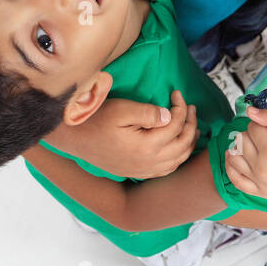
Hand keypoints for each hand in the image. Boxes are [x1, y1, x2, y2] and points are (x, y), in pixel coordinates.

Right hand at [56, 91, 196, 179]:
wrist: (74, 138)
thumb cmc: (96, 120)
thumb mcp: (121, 109)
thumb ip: (148, 112)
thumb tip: (169, 115)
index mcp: (146, 146)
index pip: (175, 125)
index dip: (181, 107)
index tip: (177, 93)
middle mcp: (148, 163)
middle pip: (182, 145)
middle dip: (191, 124)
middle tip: (190, 107)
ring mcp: (142, 170)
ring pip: (177, 160)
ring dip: (188, 142)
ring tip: (192, 126)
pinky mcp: (136, 172)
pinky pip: (166, 170)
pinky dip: (178, 158)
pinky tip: (178, 147)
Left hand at [224, 108, 266, 200]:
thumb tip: (249, 111)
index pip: (252, 126)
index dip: (262, 124)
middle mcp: (261, 167)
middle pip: (241, 140)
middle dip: (252, 134)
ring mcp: (258, 182)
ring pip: (234, 157)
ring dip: (240, 148)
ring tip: (253, 146)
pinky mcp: (259, 193)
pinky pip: (235, 179)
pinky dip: (231, 167)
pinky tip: (233, 157)